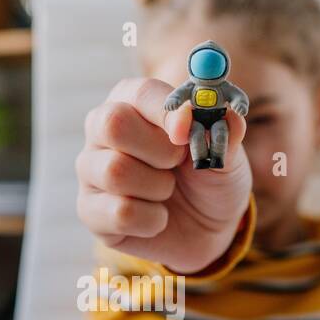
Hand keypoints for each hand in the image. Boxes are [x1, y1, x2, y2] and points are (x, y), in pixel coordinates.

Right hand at [77, 77, 251, 273]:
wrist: (207, 227)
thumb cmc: (209, 177)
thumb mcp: (226, 155)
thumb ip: (225, 134)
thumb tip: (228, 115)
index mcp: (134, 102)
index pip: (140, 92)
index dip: (167, 112)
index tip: (188, 131)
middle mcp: (103, 130)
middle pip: (112, 124)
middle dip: (158, 149)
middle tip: (177, 163)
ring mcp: (91, 171)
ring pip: (115, 172)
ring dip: (158, 187)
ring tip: (167, 190)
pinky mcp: (90, 211)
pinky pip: (120, 213)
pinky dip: (152, 220)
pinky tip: (157, 217)